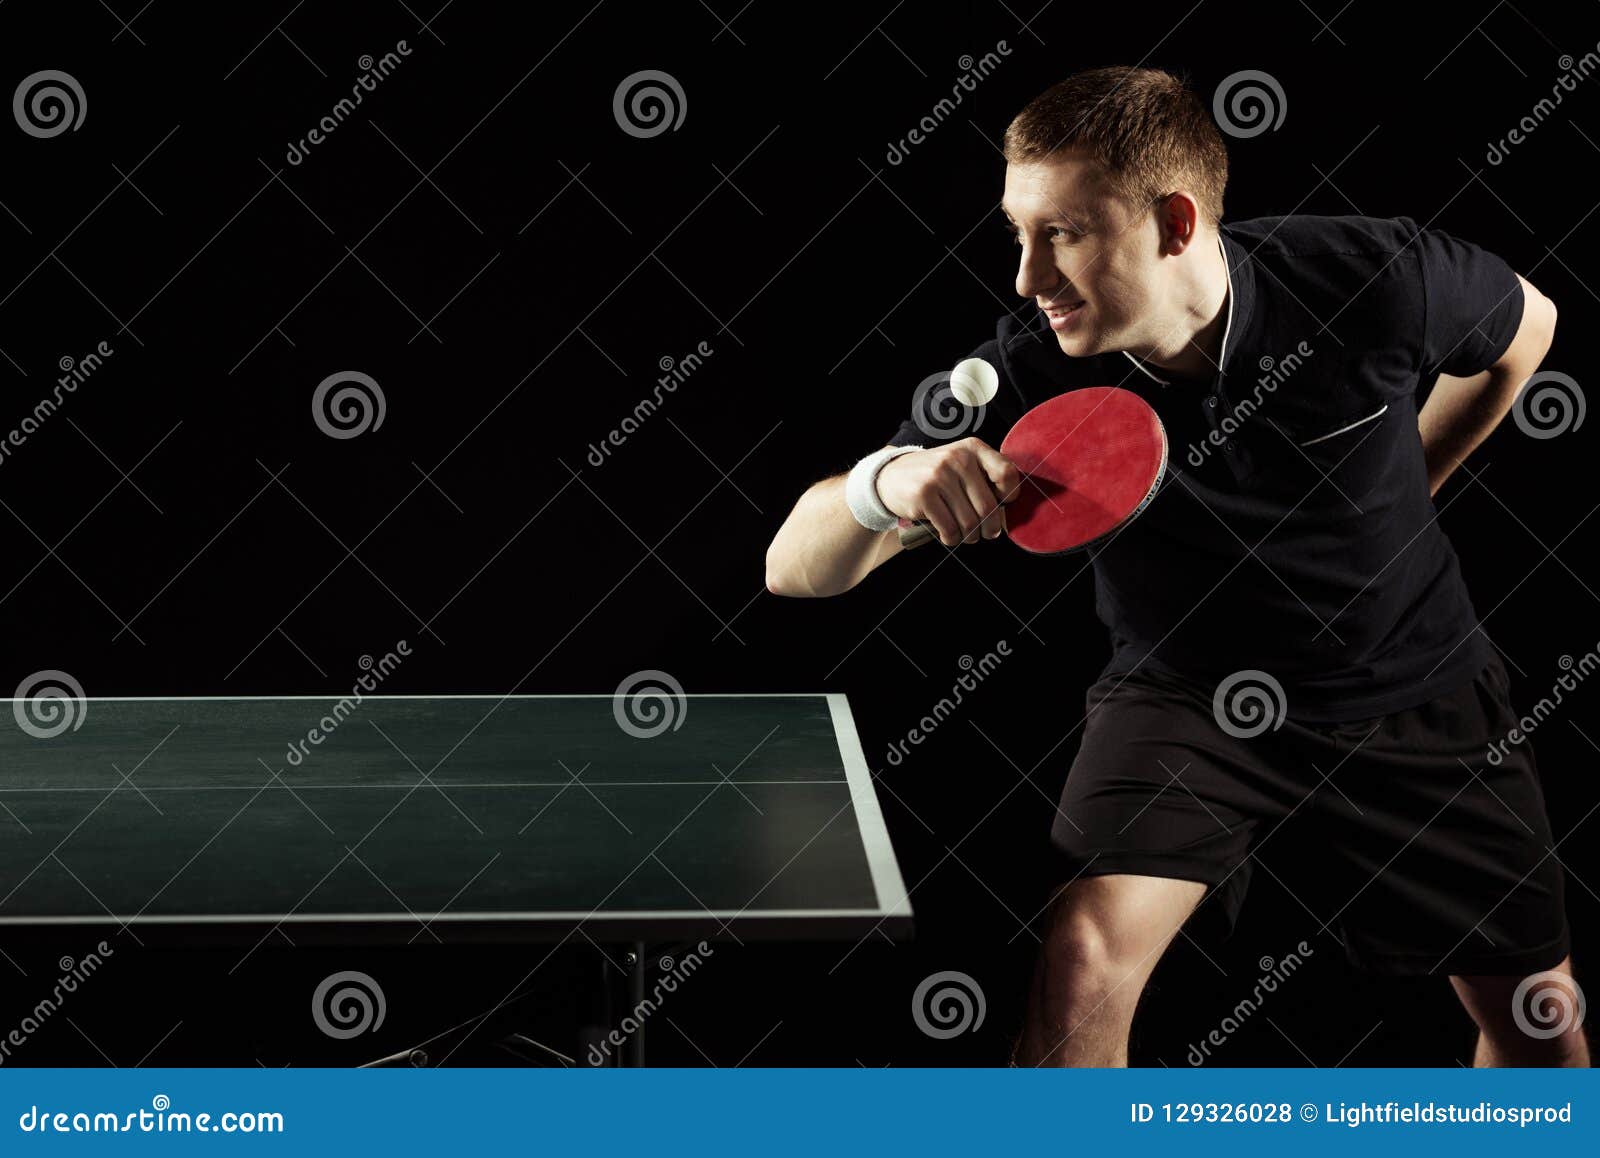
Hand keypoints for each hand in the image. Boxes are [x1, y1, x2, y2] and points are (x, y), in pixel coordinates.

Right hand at [875, 438, 1022, 546]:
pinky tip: (948, 535)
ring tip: (965, 535)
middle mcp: (958, 458)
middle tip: (986, 533)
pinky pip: (950, 529)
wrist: (890, 477)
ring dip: (970, 536)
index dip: (1009, 496)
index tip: (1000, 504)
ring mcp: (940, 476)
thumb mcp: (960, 464)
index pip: (1007, 474)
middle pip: (989, 507)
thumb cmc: (935, 476)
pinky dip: (952, 538)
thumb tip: (1006, 510)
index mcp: (973, 448)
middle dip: (990, 527)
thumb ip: (985, 477)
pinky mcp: (924, 495)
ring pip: (970, 522)